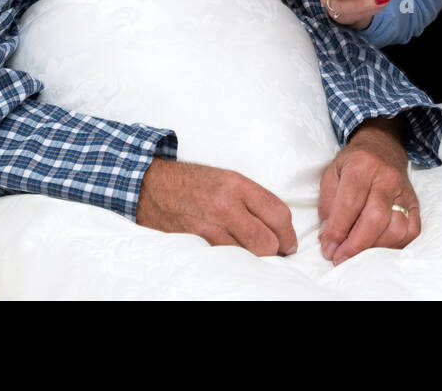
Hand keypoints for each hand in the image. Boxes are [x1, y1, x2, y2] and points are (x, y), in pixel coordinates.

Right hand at [136, 159, 296, 256]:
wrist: (152, 186)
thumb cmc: (193, 183)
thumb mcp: (226, 179)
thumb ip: (253, 200)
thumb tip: (279, 227)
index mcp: (236, 184)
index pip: (278, 213)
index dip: (289, 234)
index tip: (289, 243)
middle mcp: (225, 204)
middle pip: (267, 241)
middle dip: (275, 250)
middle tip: (273, 251)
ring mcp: (208, 226)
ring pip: (248, 254)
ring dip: (255, 257)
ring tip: (252, 252)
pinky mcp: (195, 242)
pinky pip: (226, 259)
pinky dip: (234, 261)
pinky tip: (233, 255)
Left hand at [318, 118, 420, 264]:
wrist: (382, 146)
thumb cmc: (353, 163)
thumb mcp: (332, 173)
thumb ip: (328, 206)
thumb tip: (328, 239)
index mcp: (362, 166)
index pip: (350, 204)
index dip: (338, 230)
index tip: (328, 248)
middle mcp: (387, 178)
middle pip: (375, 219)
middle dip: (355, 245)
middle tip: (340, 259)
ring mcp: (404, 192)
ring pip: (396, 229)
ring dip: (374, 249)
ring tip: (357, 255)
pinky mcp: (415, 203)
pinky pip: (411, 231)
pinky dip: (395, 246)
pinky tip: (378, 249)